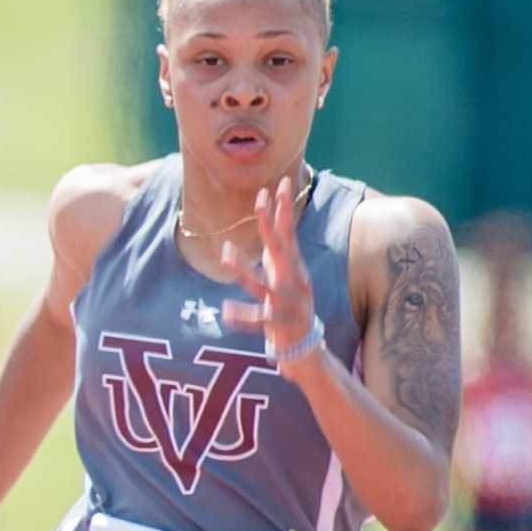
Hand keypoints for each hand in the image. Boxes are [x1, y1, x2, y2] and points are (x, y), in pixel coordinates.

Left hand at [221, 170, 320, 360]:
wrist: (306, 348)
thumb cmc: (290, 308)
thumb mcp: (283, 277)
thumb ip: (275, 253)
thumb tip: (268, 225)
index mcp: (292, 268)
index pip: (287, 232)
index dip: (282, 208)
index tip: (279, 182)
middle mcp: (293, 281)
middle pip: (279, 248)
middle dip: (269, 224)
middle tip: (259, 201)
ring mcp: (287, 302)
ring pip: (263, 284)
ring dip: (243, 270)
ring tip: (224, 255)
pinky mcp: (279, 325)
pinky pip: (258, 320)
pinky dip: (242, 317)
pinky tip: (225, 312)